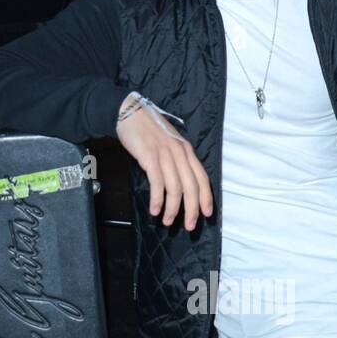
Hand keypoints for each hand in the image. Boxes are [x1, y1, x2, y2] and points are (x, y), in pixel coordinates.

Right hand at [116, 97, 213, 231]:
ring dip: (172, 209)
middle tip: (189, 226)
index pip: (202, 177)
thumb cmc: (148, 129)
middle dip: (192, 209)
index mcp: (186, 150)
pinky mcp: (149, 156)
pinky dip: (157, 199)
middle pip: (191, 187)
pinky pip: (157, 183)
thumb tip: (180, 184)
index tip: (207, 214)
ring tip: (167, 221)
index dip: (206, 198)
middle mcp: (179, 152)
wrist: (129, 111)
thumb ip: (176, 160)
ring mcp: (165, 154)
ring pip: (175, 188)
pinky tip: (154, 209)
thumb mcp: (169, 143)